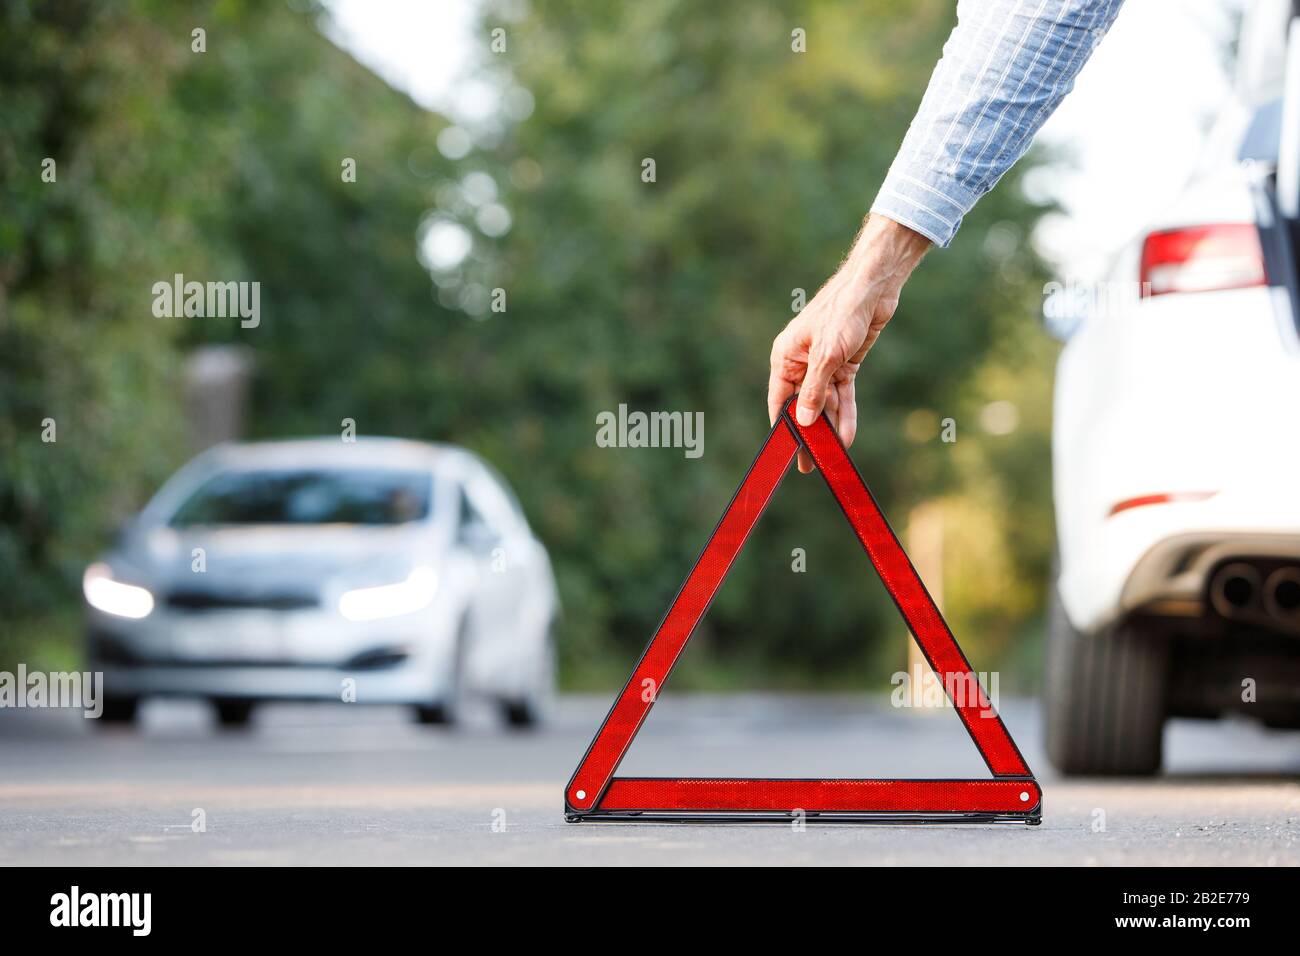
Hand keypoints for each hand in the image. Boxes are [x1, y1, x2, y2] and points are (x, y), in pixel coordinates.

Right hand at [768, 215, 930, 472]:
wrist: (874, 287)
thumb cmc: (844, 311)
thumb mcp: (828, 355)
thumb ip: (815, 390)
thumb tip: (804, 420)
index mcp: (786, 356)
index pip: (779, 400)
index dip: (783, 426)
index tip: (785, 452)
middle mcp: (801, 362)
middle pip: (802, 405)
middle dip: (807, 434)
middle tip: (808, 465)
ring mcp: (824, 364)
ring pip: (824, 403)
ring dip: (829, 428)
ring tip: (831, 457)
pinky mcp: (844, 364)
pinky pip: (843, 395)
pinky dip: (846, 414)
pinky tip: (847, 436)